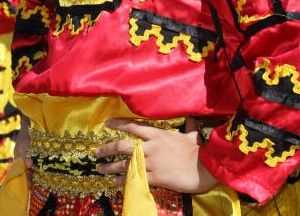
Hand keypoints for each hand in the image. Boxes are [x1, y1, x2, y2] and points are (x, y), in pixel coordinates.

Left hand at [95, 118, 217, 193]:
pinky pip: (134, 178)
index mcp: (157, 134)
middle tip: (97, 152)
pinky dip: (122, 179)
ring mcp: (151, 162)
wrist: (203, 168)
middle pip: (122, 145)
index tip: (107, 123)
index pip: (133, 126)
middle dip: (107, 148)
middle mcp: (150, 147)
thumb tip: (192, 118)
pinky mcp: (154, 177)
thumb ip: (188, 126)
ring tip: (100, 168)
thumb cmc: (197, 151)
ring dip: (110, 166)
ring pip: (124, 163)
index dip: (118, 123)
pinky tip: (114, 181)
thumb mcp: (190, 135)